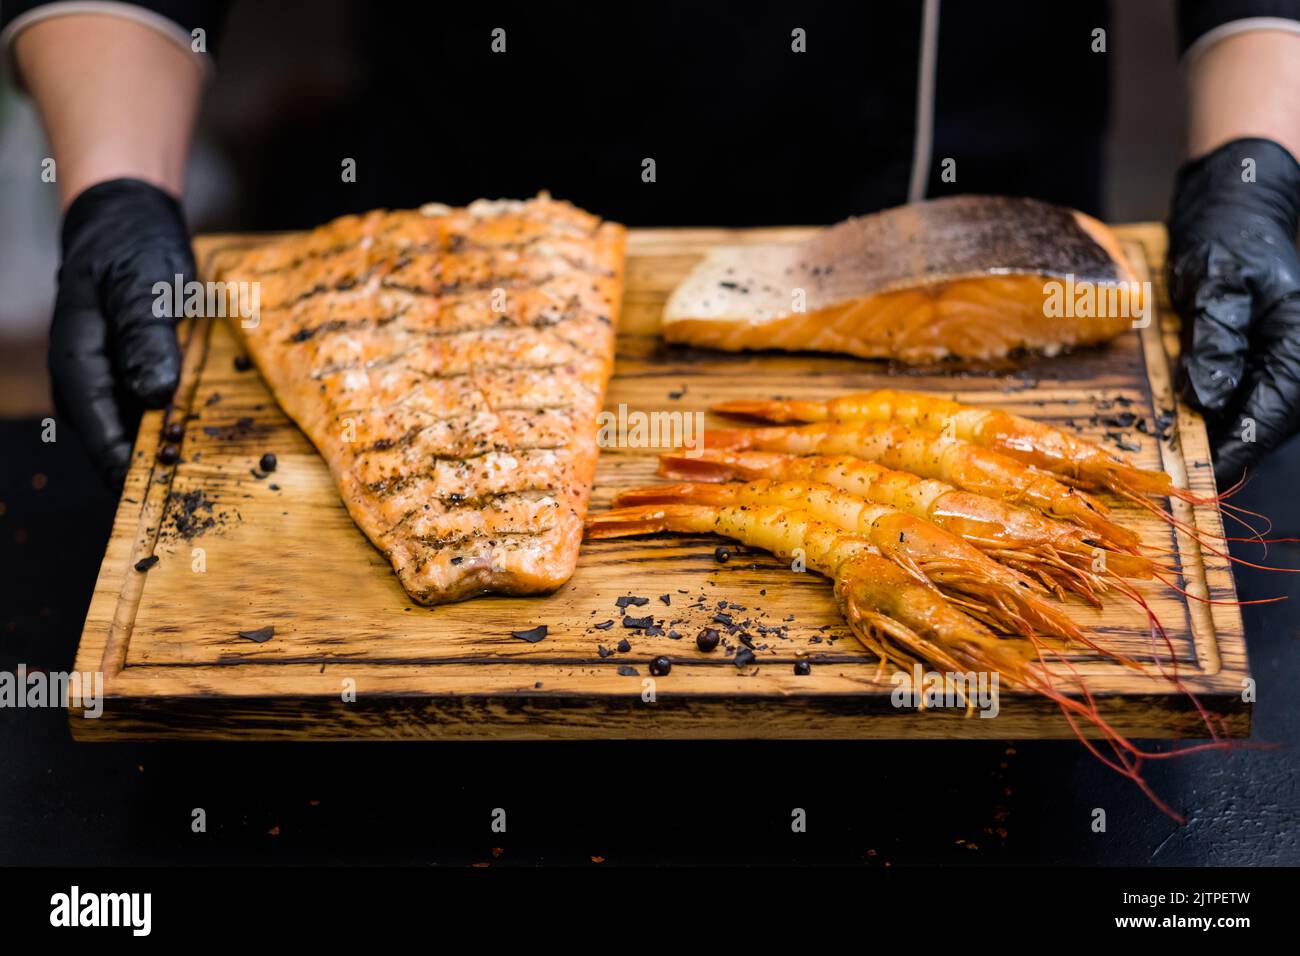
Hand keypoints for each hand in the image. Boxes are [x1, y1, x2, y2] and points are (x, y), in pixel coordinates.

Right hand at [50, 178, 194, 487]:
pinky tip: (218, 434)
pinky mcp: (134, 378)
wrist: (128, 225)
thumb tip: (154, 394)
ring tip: (224, 472)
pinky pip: (155, 413)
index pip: (102, 437)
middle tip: (212, 492)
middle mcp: (89, 383)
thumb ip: (147, 337)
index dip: (134, 473)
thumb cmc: (131, 249)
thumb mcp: (144, 285)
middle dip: (162, 468)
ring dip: (176, 449)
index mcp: (78, 364)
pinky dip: (182, 425)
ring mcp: (110, 383)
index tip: (173, 497)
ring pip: (140, 433)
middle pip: (120, 446)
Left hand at [1168, 137, 1299, 487]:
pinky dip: (1206, 413)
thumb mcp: (1217, 280)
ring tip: (1168, 448)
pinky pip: (1234, 401)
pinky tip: (1175, 419)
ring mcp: (1277, 366)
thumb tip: (1210, 396)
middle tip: (1172, 468)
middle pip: (1263, 425)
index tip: (1201, 474)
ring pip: (1247, 418)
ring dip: (1210, 434)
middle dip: (1220, 448)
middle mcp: (1295, 362)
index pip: (1272, 416)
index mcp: (1299, 345)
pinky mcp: (1255, 364)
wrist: (1232, 212)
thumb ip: (1216, 338)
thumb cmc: (1229, 239)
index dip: (1236, 450)